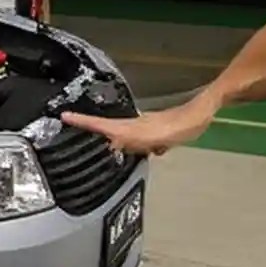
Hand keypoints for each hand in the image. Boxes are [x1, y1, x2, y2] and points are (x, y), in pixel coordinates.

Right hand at [61, 98, 217, 156]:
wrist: (203, 113)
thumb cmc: (182, 125)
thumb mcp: (158, 138)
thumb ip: (137, 141)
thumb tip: (112, 142)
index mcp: (131, 126)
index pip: (101, 124)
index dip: (82, 121)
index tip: (62, 115)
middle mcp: (134, 126)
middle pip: (108, 129)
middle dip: (90, 128)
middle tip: (74, 128)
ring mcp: (145, 128)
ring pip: (125, 136)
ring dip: (116, 141)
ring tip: (109, 150)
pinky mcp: (157, 132)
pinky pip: (141, 141)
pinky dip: (139, 146)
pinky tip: (148, 152)